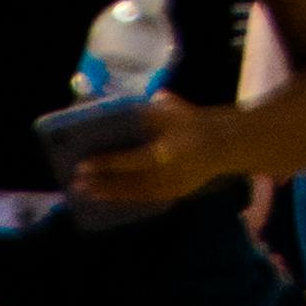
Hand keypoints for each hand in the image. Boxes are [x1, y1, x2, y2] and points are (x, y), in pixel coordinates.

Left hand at [67, 89, 248, 217]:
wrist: (227, 144)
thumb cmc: (196, 124)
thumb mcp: (175, 111)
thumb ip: (152, 109)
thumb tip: (122, 107)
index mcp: (167, 152)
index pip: (130, 160)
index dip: (106, 163)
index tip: (83, 165)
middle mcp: (168, 173)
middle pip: (129, 181)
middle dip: (102, 183)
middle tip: (78, 184)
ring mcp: (171, 186)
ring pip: (135, 194)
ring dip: (111, 193)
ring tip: (88, 193)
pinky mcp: (174, 194)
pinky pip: (146, 198)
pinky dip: (127, 198)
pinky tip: (111, 197)